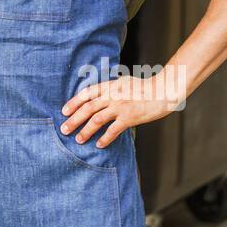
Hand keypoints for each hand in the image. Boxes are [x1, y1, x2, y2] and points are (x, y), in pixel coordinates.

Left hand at [59, 74, 180, 147]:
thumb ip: (111, 87)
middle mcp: (112, 95)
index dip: (73, 102)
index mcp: (110, 85)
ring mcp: (120, 107)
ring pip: (97, 120)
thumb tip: (98, 94)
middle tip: (64, 129)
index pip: (86, 93)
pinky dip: (104, 138)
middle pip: (87, 108)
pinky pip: (113, 130)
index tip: (64, 111)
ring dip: (86, 131)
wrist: (163, 91)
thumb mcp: (124, 81)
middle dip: (74, 120)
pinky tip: (98, 145)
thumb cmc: (144, 87)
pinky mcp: (129, 118)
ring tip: (78, 139)